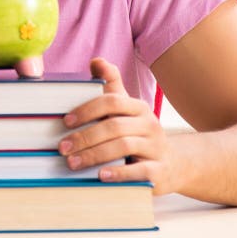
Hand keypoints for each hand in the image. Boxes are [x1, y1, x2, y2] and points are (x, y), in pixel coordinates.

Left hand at [58, 57, 174, 193]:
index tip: (66, 122)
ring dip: (94, 155)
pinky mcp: (159, 172)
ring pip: (124, 147)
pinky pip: (139, 171)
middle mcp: (149, 124)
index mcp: (138, 107)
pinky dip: (118, 173)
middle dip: (85, 136)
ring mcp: (156, 148)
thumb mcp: (127, 109)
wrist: (173, 164)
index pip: (112, 101)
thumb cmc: (139, 134)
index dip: (87, 110)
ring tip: (73, 163)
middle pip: (114, 126)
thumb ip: (110, 85)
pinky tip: (101, 176)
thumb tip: (96, 61)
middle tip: (63, 147)